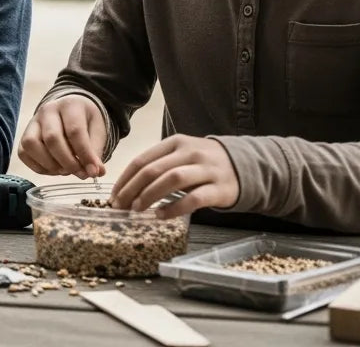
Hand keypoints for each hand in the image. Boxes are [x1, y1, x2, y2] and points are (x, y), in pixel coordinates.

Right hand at [17, 95, 107, 178]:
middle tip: (80, 173)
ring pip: (32, 145)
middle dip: (67, 162)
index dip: (84, 154)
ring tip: (65, 171)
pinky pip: (24, 153)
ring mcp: (33, 122)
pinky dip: (38, 167)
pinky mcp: (24, 135)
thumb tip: (95, 172)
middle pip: (52, 138)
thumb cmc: (85, 122)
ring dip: (50, 165)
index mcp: (70, 105)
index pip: (74, 131)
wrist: (70, 111)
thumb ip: (95, 151)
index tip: (94, 171)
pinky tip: (54, 169)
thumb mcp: (97, 131)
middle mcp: (47, 111)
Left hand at [111, 134, 238, 218]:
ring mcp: (206, 169)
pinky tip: (161, 215)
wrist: (246, 166)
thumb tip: (126, 187)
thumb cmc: (203, 164)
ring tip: (137, 209)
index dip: (124, 179)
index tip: (113, 196)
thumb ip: (158, 165)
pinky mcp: (220, 188)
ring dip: (149, 196)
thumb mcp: (180, 156)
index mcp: (175, 143)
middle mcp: (190, 153)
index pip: (142, 160)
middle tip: (120, 206)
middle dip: (131, 189)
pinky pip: (193, 198)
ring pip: (172, 180)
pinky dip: (174, 208)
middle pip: (153, 170)